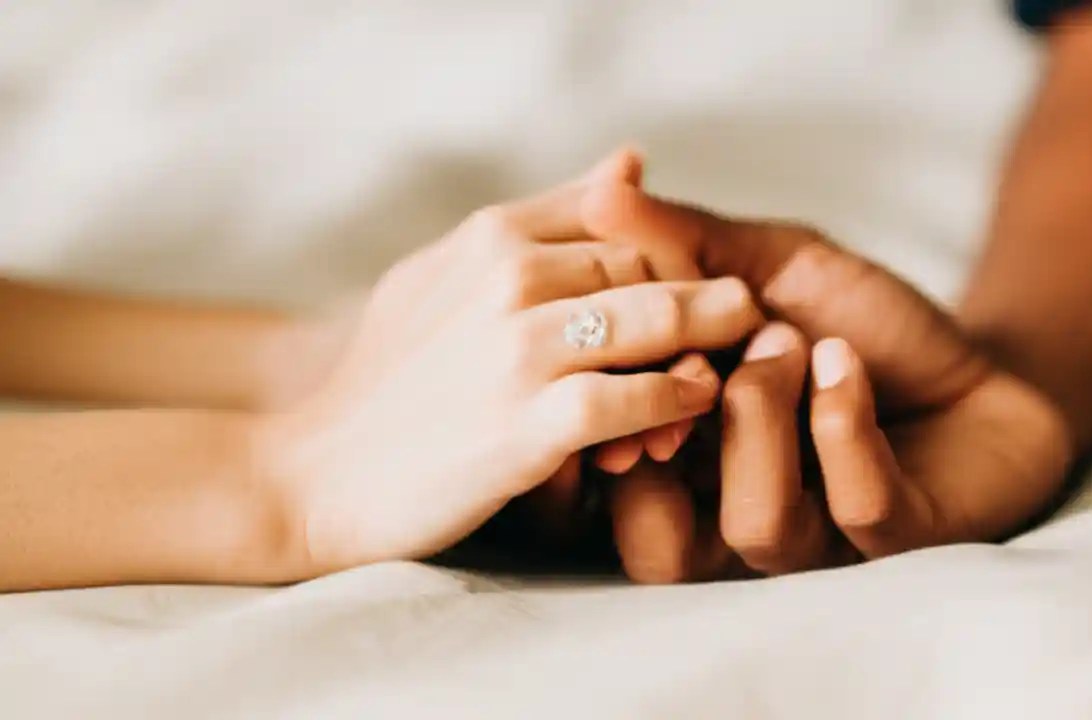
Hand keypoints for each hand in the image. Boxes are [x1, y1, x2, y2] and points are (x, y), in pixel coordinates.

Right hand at [257, 162, 762, 572]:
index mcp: (492, 234)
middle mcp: (508, 278)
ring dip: (704, 348)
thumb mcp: (448, 273)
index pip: (628, 222)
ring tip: (718, 368)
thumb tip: (633, 160)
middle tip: (729, 339)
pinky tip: (688, 407)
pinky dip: (674, 400)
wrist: (316, 475)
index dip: (675, 261)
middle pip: (654, 269)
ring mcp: (517, 351)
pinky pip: (633, 398)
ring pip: (658, 323)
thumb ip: (545, 217)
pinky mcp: (527, 425)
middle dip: (701, 305)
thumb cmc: (389, 375)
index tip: (693, 298)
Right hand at [582, 185, 1073, 581]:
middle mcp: (737, 523)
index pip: (609, 481)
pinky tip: (846, 364)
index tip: (612, 326)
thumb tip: (602, 192)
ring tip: (794, 343)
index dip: (595, 416)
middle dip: (669, 424)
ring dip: (765, 413)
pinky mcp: (904, 540)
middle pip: (656, 542)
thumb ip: (680, 244)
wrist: (979, 361)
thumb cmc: (857, 327)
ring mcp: (823, 542)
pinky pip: (857, 507)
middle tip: (705, 342)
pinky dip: (844, 420)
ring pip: (757, 526)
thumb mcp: (761, 268)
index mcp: (686, 473)